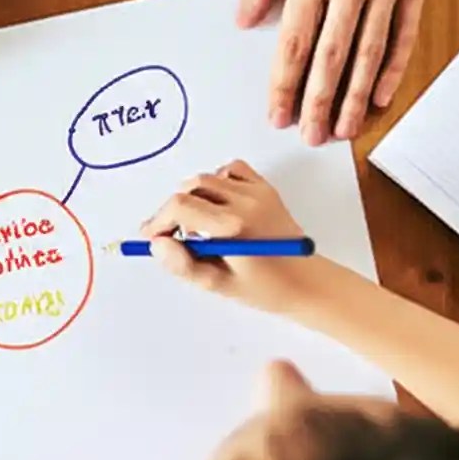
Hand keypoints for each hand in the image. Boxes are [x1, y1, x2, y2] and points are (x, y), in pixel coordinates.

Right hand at [140, 160, 315, 309]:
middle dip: (172, 211)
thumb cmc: (263, 288)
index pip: (180, 207)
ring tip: (197, 226)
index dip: (159, 221)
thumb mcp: (217, 284)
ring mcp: (257, 192)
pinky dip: (216, 182)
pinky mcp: (265, 188)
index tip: (152, 236)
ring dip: (192, 197)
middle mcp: (245, 203)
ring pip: (206, 179)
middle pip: (189, 190)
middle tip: (171, 235)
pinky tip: (217, 206)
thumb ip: (183, 264)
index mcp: (233, 227)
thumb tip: (157, 244)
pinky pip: (230, 170)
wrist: (306, 282)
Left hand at [238, 0, 441, 143]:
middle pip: (331, 57)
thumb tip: (243, 20)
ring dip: (354, 97)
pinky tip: (381, 96)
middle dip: (317, 103)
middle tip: (309, 136)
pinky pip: (405, 34)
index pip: (293, 42)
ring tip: (342, 129)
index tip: (276, 113)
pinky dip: (394, 69)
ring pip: (369, 53)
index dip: (284, 84)